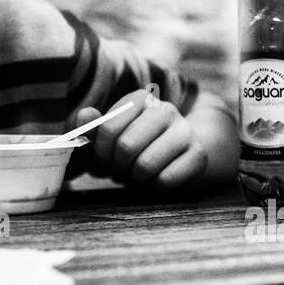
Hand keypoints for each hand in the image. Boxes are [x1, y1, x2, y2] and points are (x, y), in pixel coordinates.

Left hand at [65, 89, 206, 187]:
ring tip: (140, 172)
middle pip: (126, 146)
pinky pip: (166, 180)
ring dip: (137, 177)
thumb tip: (85, 115)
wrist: (175, 156)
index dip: (102, 151)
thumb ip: (94, 128)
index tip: (108, 156)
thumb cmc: (135, 146)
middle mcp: (165, 108)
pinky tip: (158, 177)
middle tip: (125, 167)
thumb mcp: (111, 138)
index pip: (108, 129)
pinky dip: (155, 186)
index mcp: (140, 98)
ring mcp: (185, 130)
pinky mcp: (199, 154)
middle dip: (119, 165)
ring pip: (145, 164)